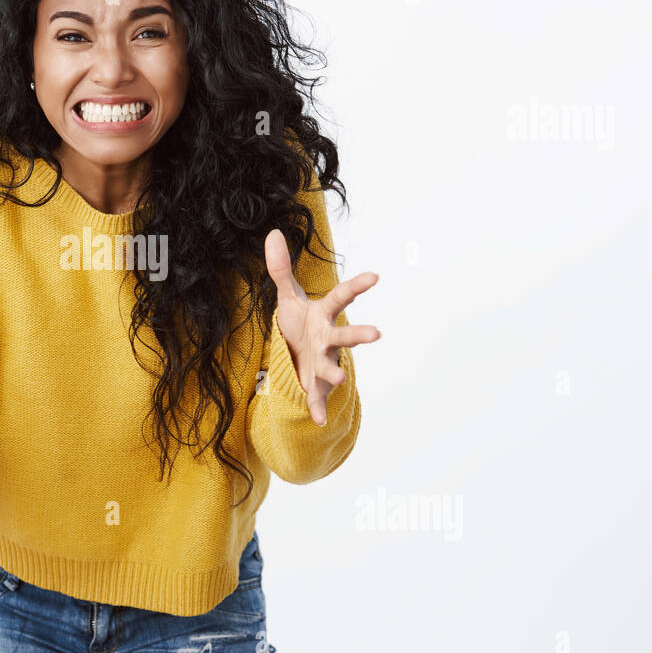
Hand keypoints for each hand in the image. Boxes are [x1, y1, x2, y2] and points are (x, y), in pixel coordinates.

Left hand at [263, 228, 380, 425]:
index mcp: (323, 315)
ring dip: (335, 371)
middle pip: (344, 335)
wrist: (299, 357)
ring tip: (339, 376)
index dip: (357, 286)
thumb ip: (281, 268)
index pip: (341, 297)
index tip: (375, 275)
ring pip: (330, 366)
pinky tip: (318, 420)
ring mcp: (323, 361)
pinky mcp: (314, 383)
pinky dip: (316, 407)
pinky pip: (315, 396)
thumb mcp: (288, 297)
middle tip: (377, 333)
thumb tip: (273, 232)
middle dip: (358, 335)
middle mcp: (328, 338)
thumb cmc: (299, 324)